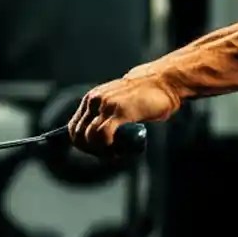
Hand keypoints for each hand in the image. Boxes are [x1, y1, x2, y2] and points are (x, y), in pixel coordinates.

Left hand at [67, 74, 181, 156]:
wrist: (163, 82)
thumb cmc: (144, 96)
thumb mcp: (117, 103)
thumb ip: (106, 116)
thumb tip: (98, 138)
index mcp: (91, 99)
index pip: (73, 128)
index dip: (83, 145)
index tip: (99, 151)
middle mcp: (95, 100)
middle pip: (77, 135)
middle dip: (91, 151)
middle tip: (108, 154)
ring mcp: (107, 105)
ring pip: (89, 137)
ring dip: (100, 151)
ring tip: (116, 152)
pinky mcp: (120, 111)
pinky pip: (104, 135)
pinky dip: (109, 147)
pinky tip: (120, 150)